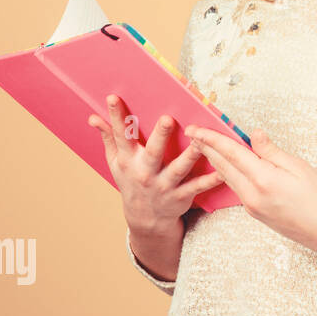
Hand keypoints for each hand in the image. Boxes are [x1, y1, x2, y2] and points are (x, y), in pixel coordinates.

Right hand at [89, 94, 224, 233]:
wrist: (145, 218)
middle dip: (160, 136)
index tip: (114, 97)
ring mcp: (164, 185)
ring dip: (190, 155)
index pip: (121, 135)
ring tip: (200, 140)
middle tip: (167, 118)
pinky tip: (223, 172)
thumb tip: (93, 117)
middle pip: (153, 152)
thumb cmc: (131, 181)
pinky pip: (197, 187)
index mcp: (129, 160)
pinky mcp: (181, 195)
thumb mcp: (116, 162)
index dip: (117, 117)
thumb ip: (108, 138)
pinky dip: (210, 181)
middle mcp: (146, 172)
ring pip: (179, 168)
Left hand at [184, 125, 316, 256]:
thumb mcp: (299, 167)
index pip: (232, 153)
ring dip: (213, 160)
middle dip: (205, 147)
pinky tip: (224, 165)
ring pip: (226, 177)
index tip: (197, 128)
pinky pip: (235, 187)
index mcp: (264, 179)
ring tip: (202, 146)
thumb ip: (272, 151)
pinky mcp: (253, 211)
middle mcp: (252, 194)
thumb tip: (254, 135)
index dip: (213, 139)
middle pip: (222, 165)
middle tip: (191, 132)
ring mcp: (250, 205)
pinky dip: (226, 172)